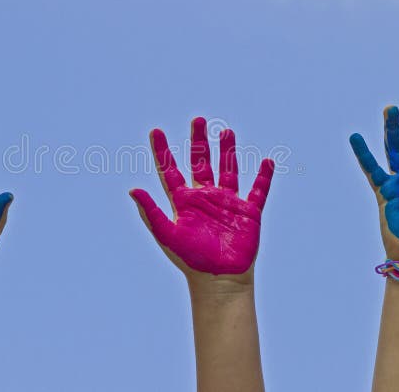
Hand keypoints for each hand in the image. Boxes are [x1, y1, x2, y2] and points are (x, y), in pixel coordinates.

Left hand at [130, 117, 274, 282]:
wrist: (219, 280)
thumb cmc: (190, 260)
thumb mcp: (168, 234)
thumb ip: (151, 212)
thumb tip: (133, 189)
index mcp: (184, 201)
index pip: (170, 170)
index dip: (162, 151)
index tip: (155, 131)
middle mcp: (205, 197)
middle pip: (201, 162)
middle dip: (198, 141)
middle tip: (198, 120)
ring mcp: (227, 203)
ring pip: (228, 169)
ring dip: (227, 150)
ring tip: (226, 130)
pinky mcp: (248, 212)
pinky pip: (258, 190)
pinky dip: (263, 177)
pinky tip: (266, 161)